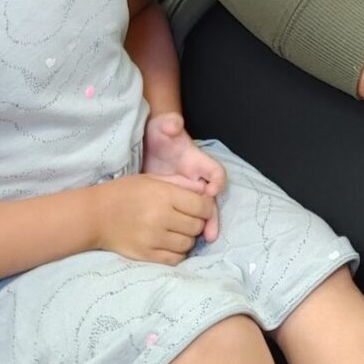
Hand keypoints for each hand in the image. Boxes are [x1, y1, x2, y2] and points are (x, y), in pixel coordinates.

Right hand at [93, 174, 216, 264]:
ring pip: (188, 244)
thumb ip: (180, 183)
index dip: (206, 208)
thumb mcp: (152, 178)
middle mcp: (161, 217)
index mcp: (164, 195)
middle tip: (186, 219)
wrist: (95, 215)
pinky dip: (177, 253)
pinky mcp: (146, 255)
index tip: (200, 208)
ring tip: (176, 231)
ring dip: (187, 239)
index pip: (202, 206)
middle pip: (197, 226)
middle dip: (197, 223)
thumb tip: (206, 191)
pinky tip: (170, 244)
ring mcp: (153, 238)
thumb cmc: (125, 192)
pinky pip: (175, 259)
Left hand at [142, 113, 226, 240]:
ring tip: (204, 240)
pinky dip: (188, 228)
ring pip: (202, 212)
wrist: (146, 145)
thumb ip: (169, 123)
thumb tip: (174, 123)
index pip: (215, 171)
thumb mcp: (162, 127)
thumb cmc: (159, 135)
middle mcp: (197, 179)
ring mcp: (187, 193)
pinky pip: (188, 217)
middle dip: (213, 215)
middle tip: (210, 231)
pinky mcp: (176, 203)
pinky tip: (183, 241)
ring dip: (206, 225)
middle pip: (212, 199)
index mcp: (197, 161)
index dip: (217, 180)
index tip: (212, 190)